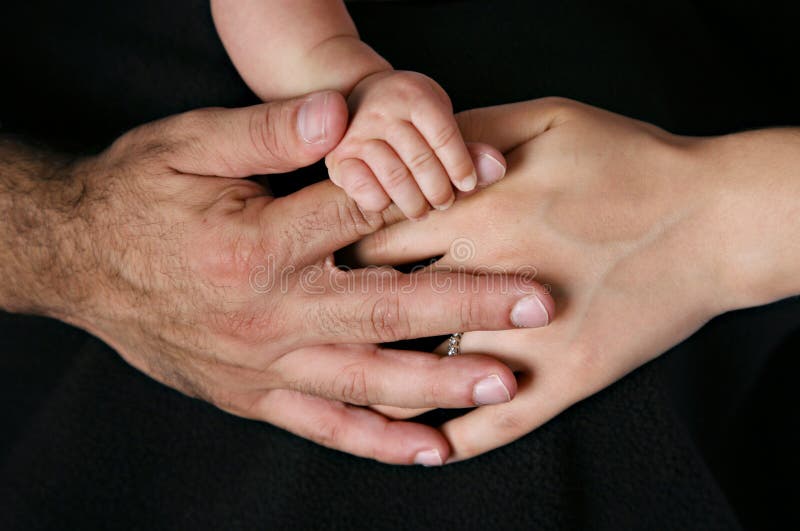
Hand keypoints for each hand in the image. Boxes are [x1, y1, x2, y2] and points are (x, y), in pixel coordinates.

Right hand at [2, 91, 555, 464]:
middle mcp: (270, 313)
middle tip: (536, 306)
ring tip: (506, 383)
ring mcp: (264, 365)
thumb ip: (267, 132)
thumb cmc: (138, 198)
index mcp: (259, 243)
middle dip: (469, 306)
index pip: (367, 215)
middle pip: (389, 307)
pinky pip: (324, 427)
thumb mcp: (188, 144)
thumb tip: (340, 118)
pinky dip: (378, 442)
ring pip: (368, 378)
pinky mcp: (253, 396)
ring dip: (442, 382)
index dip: (436, 193)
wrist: (76, 262)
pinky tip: (429, 451)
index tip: (499, 185)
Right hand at [326, 70, 505, 217]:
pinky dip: (383, 204)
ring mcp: (355, 134)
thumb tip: (496, 169)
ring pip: (396, 180)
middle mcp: (380, 110)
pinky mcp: (339, 159)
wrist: (356, 100)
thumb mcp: (439, 116)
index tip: (467, 185)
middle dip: (440, 191)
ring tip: (423, 209)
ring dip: (415, 203)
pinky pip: (366, 191)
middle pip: (421, 162)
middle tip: (445, 202)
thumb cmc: (408, 114)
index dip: (461, 167)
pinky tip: (391, 204)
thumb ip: (467, 144)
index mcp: (412, 94)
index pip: (444, 137)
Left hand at [356, 97, 763, 460]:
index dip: (338, 248)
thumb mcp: (545, 120)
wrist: (714, 221)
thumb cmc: (629, 161)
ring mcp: (527, 337)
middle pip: (386, 307)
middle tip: (323, 322)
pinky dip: (454, 440)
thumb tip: (412, 154)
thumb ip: (469, 133)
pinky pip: (493, 423)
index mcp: (478, 212)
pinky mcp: (566, 379)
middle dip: (346, 314)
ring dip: (382, 387)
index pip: (372, 237)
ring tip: (353, 390)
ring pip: (424, 378)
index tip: (320, 260)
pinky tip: (427, 448)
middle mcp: (489, 278)